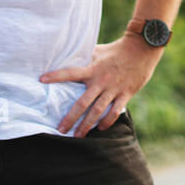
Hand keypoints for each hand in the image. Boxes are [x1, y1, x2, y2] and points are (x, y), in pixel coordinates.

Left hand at [39, 35, 161, 134]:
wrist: (142, 49)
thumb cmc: (117, 49)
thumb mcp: (99, 51)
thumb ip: (85, 57)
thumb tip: (69, 56)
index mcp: (93, 69)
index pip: (70, 72)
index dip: (56, 76)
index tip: (41, 80)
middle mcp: (101, 81)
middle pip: (82, 103)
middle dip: (70, 118)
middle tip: (60, 130)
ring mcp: (114, 89)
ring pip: (97, 111)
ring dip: (87, 125)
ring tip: (77, 136)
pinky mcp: (126, 93)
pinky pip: (115, 111)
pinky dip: (107, 121)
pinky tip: (101, 128)